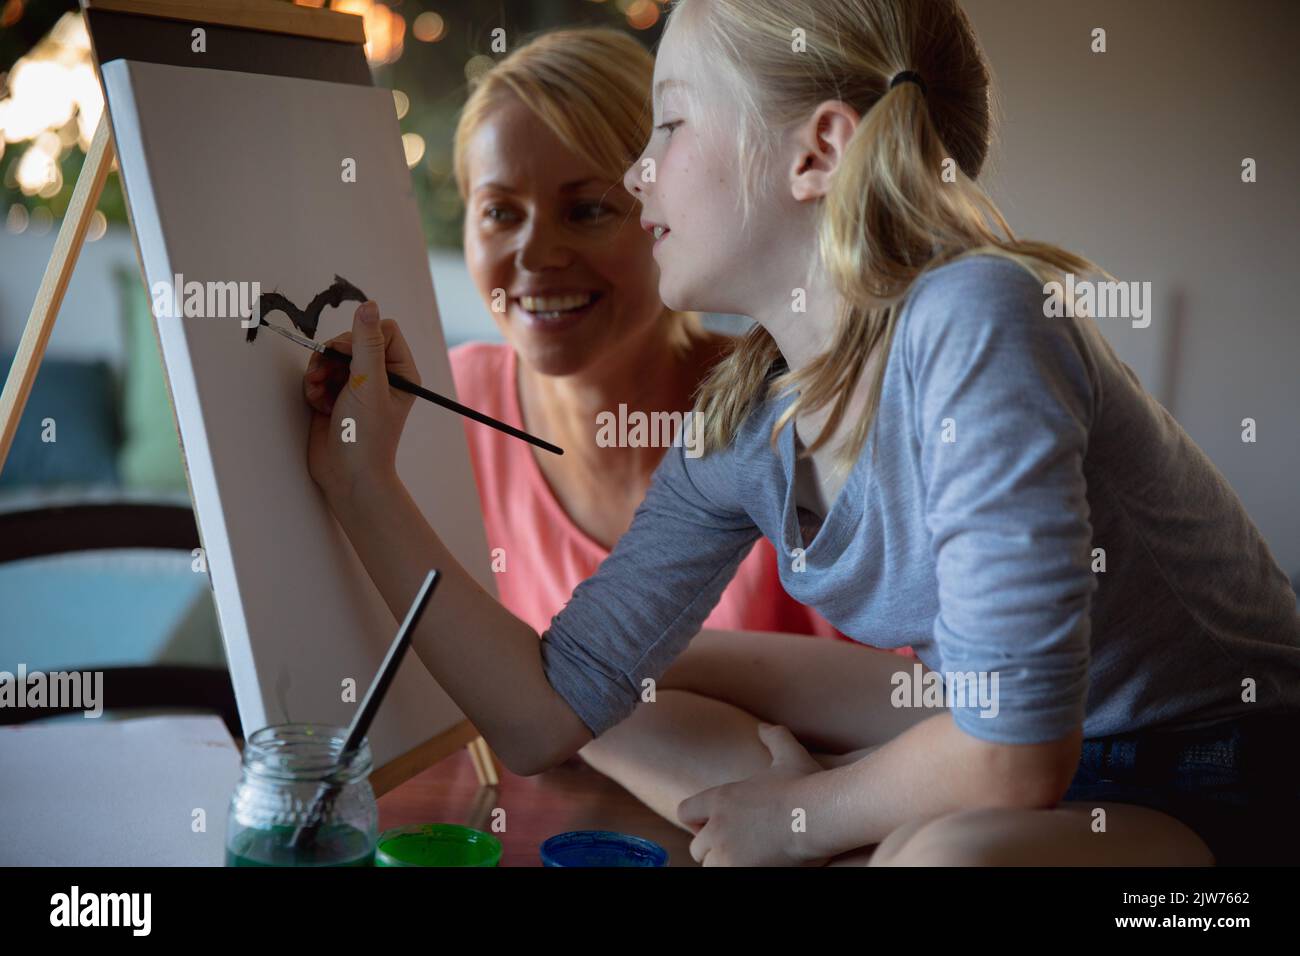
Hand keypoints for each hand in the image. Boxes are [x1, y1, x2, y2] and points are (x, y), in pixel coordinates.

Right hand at [302, 301, 420, 500]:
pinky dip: (314, 386)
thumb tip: (368, 306)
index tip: (349, 358)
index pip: (382, 330)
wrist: (346, 475)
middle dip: (334, 356)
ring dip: (320, 371)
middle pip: (353, 340)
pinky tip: (317, 404)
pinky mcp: (337, 395)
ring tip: (320, 393)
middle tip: (327, 376)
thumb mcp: (367, 385)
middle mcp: (382, 376)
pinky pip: (320, 374)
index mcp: (401, 372)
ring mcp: (358, 386)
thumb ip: (366, 344)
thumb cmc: (365, 435)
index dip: (361, 338)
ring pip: (332, 356)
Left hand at [678, 723, 828, 866]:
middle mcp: (717, 825)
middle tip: (737, 850)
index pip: (685, 812)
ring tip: (747, 861)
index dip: (697, 823)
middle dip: (713, 850)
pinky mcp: (738, 870)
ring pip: (710, 866)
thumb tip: (763, 726)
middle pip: (697, 848)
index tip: (715, 828)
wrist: (819, 814)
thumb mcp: (789, 754)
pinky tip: (758, 866)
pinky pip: (725, 877)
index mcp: (722, 798)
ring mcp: (726, 851)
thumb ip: (774, 737)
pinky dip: (736, 873)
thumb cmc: (807, 785)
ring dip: (724, 864)